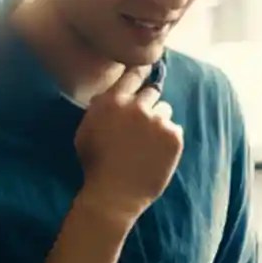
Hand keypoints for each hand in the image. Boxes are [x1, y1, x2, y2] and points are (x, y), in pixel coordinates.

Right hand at [74, 66, 182, 219]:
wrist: (115, 194)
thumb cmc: (95, 164)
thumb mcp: (86, 131)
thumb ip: (98, 109)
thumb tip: (108, 95)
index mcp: (113, 101)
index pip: (133, 75)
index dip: (141, 71)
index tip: (147, 68)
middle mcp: (137, 106)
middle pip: (152, 92)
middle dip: (148, 105)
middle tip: (142, 124)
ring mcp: (158, 121)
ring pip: (165, 111)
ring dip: (159, 122)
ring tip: (148, 144)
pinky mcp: (174, 136)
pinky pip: (175, 130)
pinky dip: (169, 140)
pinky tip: (156, 154)